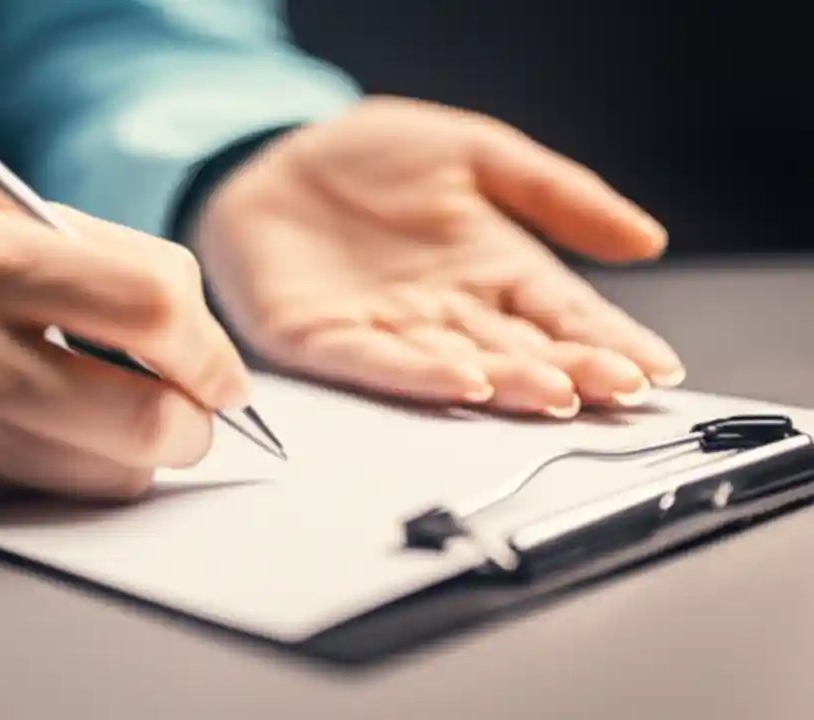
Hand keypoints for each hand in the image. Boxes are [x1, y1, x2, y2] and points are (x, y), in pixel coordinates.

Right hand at [0, 195, 247, 503]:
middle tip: (192, 405)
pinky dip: (73, 469)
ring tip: (112, 409)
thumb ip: (109, 266)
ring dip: (140, 451)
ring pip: (108, 479)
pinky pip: (47, 499)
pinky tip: (43, 427)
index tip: (221, 366)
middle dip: (194, 421)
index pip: (151, 309)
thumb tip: (204, 341)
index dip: (210, 346)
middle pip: (145, 424)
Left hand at [193, 98, 684, 417]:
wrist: (276, 154)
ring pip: (459, 364)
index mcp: (493, 269)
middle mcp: (448, 311)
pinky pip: (378, 362)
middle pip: (522, 348)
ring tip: (555, 393)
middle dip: (573, 371)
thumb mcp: (479, 153)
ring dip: (507, 383)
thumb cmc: (374, 157)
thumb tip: (648, 239)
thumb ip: (557, 194)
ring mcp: (390, 330)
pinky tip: (465, 382)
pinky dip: (421, 375)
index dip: (610, 340)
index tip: (654, 366)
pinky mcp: (326, 340)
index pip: (565, 313)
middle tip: (618, 391)